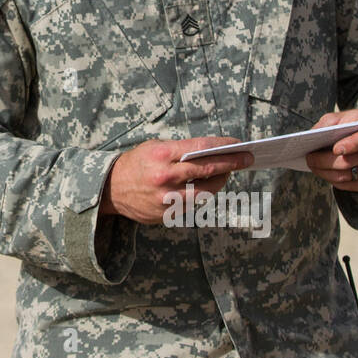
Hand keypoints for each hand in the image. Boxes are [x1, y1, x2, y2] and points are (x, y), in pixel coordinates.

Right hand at [100, 136, 251, 224]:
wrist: (110, 190)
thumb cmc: (135, 164)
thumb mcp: (153, 147)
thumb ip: (180, 150)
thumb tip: (211, 152)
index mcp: (161, 155)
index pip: (200, 148)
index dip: (223, 146)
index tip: (239, 144)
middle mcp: (165, 177)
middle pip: (208, 170)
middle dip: (232, 163)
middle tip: (247, 159)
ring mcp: (167, 198)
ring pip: (206, 191)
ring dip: (221, 181)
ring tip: (227, 173)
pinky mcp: (167, 214)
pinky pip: (194, 204)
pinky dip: (203, 193)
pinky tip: (208, 186)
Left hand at [305, 109, 357, 194]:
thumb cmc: (352, 124)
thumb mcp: (341, 117)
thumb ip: (327, 124)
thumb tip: (311, 137)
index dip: (352, 145)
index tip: (336, 149)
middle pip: (349, 162)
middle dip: (324, 161)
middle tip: (309, 158)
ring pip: (347, 176)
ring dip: (325, 173)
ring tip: (313, 166)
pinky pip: (350, 186)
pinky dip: (334, 181)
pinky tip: (326, 173)